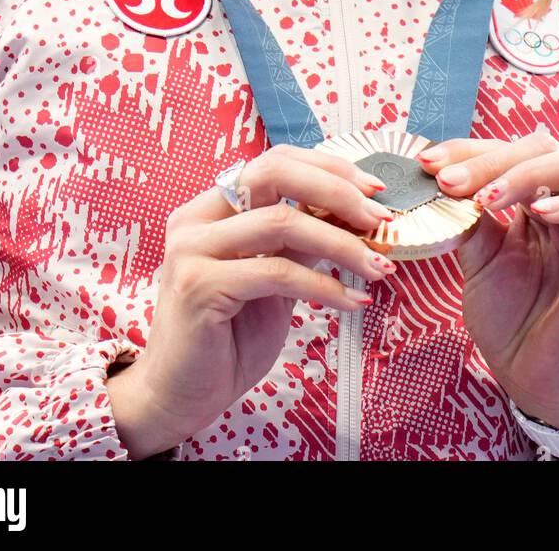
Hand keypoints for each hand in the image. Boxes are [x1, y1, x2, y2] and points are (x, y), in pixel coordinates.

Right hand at [106, 143, 399, 458]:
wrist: (179, 396)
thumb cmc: (227, 338)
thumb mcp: (274, 279)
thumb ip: (301, 242)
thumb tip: (354, 213)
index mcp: (211, 208)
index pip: (275, 162)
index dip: (328, 168)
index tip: (372, 190)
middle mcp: (195, 219)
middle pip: (274, 173)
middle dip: (336, 190)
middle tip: (378, 218)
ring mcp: (192, 250)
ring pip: (282, 223)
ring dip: (342, 243)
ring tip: (378, 265)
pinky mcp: (199, 286)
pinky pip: (278, 273)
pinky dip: (325, 285)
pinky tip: (353, 300)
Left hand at [418, 132, 558, 431]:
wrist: (532, 377)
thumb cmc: (509, 317)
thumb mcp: (478, 260)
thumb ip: (468, 219)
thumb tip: (439, 179)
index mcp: (537, 198)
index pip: (511, 150)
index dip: (470, 150)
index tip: (429, 165)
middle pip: (546, 147)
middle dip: (494, 158)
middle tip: (450, 183)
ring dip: (530, 172)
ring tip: (489, 198)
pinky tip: (539, 215)